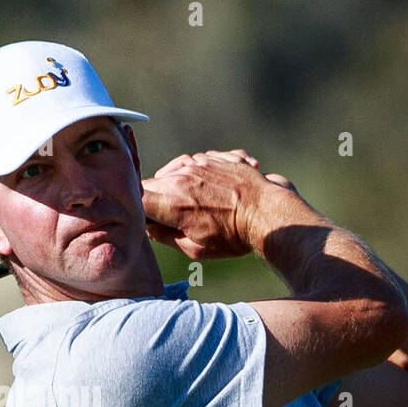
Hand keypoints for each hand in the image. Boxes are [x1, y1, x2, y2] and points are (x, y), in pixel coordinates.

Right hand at [141, 149, 289, 259]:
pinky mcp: (215, 157)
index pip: (138, 199)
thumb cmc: (232, 236)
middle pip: (154, 184)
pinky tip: (211, 190)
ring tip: (196, 204)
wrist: (269, 214)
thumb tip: (150, 228)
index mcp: (171, 201)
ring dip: (177, 185)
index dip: (138, 211)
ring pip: (174, 171)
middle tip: (171, 218)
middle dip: (157, 199)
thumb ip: (165, 236)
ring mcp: (199, 162)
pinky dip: (199, 175)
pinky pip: (196, 163)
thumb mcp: (194, 248)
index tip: (147, 221)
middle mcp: (181, 175)